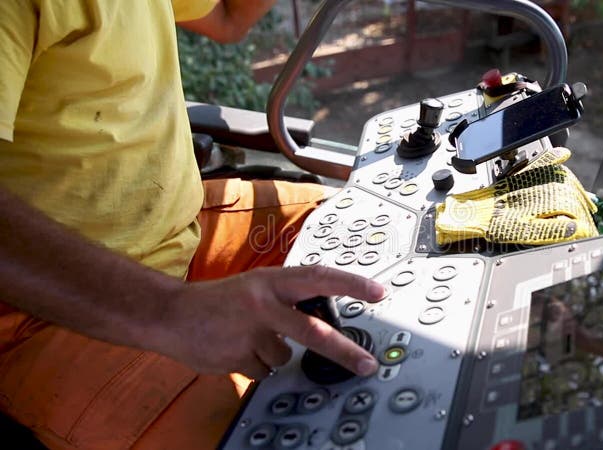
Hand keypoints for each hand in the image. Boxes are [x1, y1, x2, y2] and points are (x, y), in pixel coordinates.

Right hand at [151, 266, 385, 378]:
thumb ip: (287, 299)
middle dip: (344, 351)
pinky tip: (235, 349)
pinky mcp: (236, 357)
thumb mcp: (257, 287)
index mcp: (271, 280)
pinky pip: (262, 370)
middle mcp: (263, 303)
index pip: (319, 278)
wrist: (169, 314)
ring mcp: (249, 332)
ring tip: (247, 337)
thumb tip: (321, 319)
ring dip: (273, 353)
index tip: (378, 292)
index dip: (351, 284)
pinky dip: (254, 365)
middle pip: (313, 332)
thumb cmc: (219, 301)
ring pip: (284, 356)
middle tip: (367, 363)